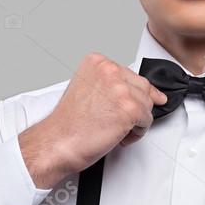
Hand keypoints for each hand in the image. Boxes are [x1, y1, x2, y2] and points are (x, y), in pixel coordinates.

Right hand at [18, 52, 167, 187]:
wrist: (57, 142)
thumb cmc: (68, 123)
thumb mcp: (87, 90)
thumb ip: (111, 86)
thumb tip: (137, 91)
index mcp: (98, 62)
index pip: (131, 74)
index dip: (134, 92)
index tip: (132, 101)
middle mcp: (110, 71)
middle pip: (143, 87)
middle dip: (137, 106)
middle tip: (123, 121)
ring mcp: (121, 89)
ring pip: (147, 105)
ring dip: (137, 121)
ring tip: (117, 129)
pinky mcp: (129, 108)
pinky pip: (147, 120)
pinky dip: (137, 133)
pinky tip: (121, 136)